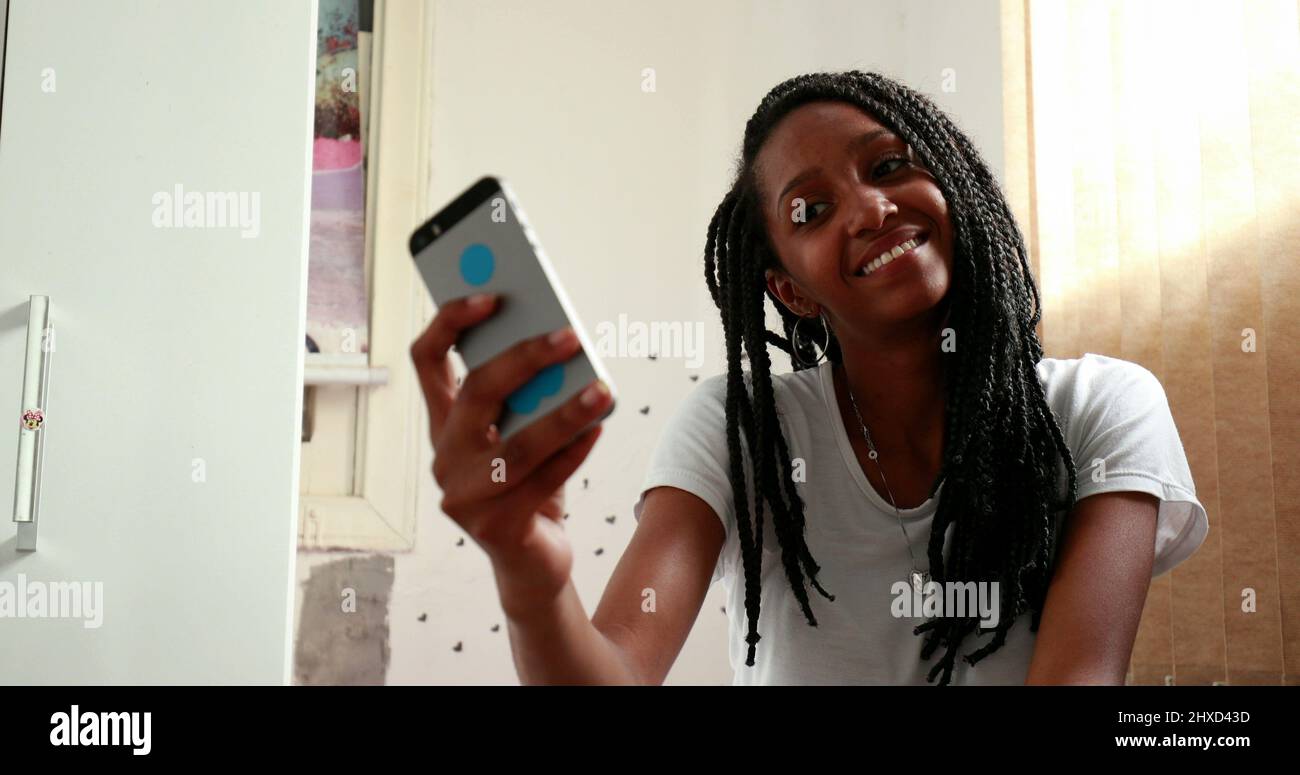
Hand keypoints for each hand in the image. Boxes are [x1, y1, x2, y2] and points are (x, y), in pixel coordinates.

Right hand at [409, 293, 610, 612]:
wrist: (533, 562)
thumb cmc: (531, 485)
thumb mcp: (520, 434)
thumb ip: (527, 398)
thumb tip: (560, 347)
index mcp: (444, 423)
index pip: (426, 359)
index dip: (451, 321)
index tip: (491, 294)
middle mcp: (445, 456)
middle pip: (475, 393)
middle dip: (524, 359)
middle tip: (569, 336)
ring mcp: (464, 496)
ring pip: (515, 444)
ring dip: (563, 413)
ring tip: (601, 390)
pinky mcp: (494, 528)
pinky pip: (540, 482)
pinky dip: (572, 454)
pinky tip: (597, 431)